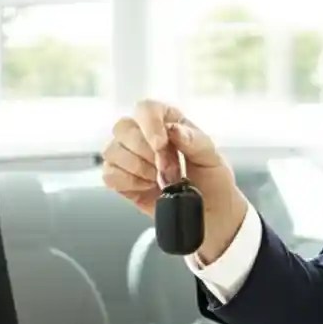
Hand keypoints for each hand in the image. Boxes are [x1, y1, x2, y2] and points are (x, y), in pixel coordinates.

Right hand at [102, 100, 247, 262]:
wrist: (210, 215)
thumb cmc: (213, 182)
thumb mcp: (213, 159)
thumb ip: (195, 141)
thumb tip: (173, 129)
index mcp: (168, 121)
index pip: (146, 108)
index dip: (149, 124)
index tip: (161, 145)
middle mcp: (144, 133)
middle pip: (123, 127)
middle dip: (146, 153)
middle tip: (168, 170)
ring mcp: (128, 155)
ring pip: (112, 150)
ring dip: (138, 169)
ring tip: (160, 180)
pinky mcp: (120, 178)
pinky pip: (109, 174)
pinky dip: (128, 183)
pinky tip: (147, 187)